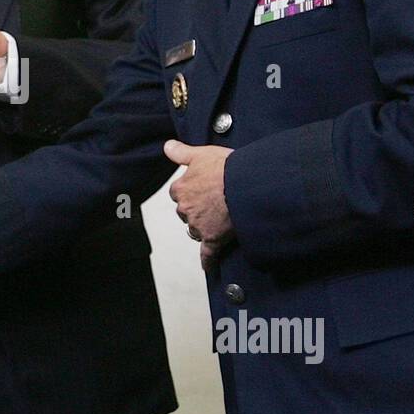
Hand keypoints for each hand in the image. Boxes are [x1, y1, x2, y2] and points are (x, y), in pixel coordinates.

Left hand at [165, 140, 234, 269]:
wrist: (247, 185)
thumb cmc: (226, 167)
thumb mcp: (202, 154)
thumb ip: (182, 152)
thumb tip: (167, 146)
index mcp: (181, 189)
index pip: (177, 192)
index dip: (188, 190)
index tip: (199, 188)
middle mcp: (186, 208)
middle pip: (184, 212)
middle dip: (194, 209)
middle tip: (211, 203)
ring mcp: (199, 225)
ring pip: (194, 230)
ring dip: (202, 227)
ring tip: (216, 222)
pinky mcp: (213, 239)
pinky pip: (207, 253)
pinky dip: (207, 261)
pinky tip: (207, 267)